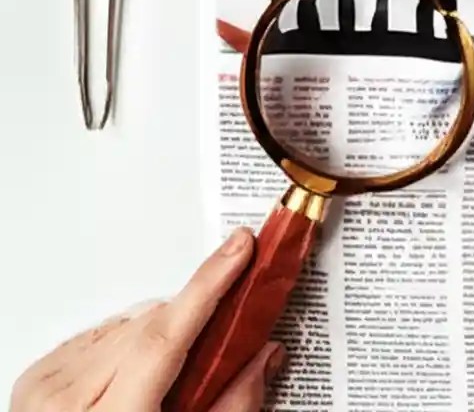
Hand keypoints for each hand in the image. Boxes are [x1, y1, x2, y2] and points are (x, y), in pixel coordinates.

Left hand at [10, 227, 282, 411]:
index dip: (207, 287)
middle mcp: (65, 401)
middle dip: (194, 321)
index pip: (164, 337)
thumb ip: (233, 405)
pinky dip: (126, 345)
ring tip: (172, 376)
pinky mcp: (35, 377)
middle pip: (150, 328)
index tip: (237, 250)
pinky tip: (137, 374)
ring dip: (159, 335)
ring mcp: (43, 388)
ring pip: (126, 326)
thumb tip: (266, 354)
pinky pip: (98, 337)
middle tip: (233, 327)